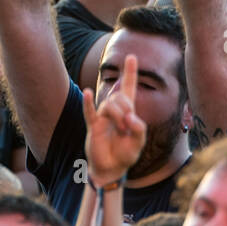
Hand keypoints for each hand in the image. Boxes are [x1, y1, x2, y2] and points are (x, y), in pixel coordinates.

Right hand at [83, 54, 146, 186]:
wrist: (111, 169)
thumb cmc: (126, 155)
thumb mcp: (139, 143)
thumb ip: (139, 129)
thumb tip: (130, 116)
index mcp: (128, 112)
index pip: (128, 88)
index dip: (130, 73)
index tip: (131, 56)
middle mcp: (114, 111)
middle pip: (119, 96)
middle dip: (126, 108)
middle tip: (128, 126)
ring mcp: (103, 117)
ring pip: (109, 104)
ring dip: (117, 115)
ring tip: (121, 129)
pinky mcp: (93, 126)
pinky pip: (90, 111)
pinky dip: (88, 102)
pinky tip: (87, 93)